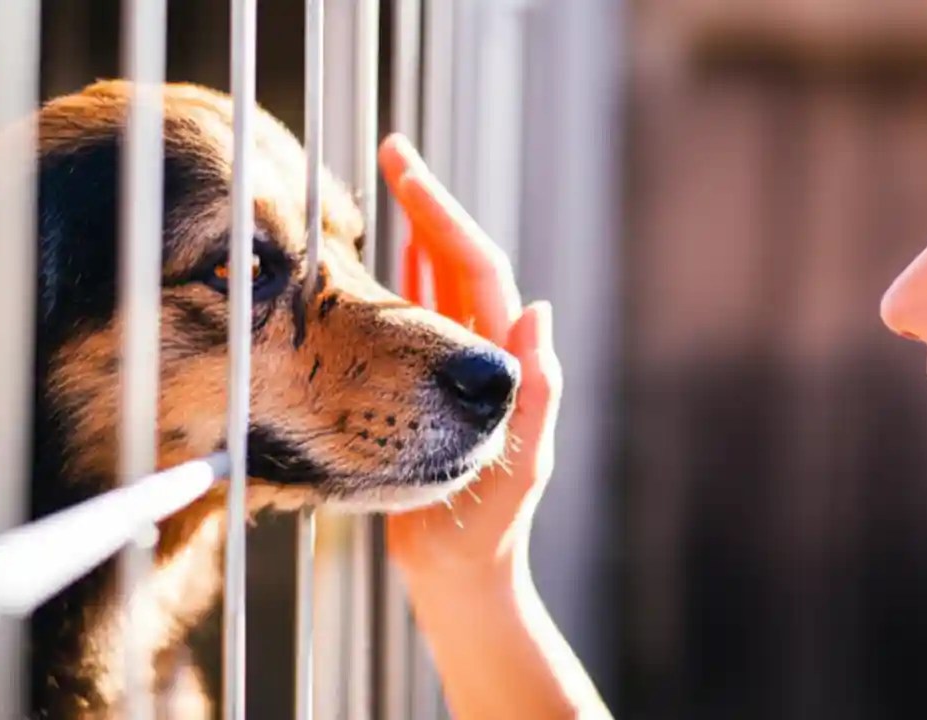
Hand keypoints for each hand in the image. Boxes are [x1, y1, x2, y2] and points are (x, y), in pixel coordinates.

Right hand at [378, 133, 562, 581]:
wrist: (461, 575)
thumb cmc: (492, 531)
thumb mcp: (520, 466)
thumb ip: (537, 396)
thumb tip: (538, 310)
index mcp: (506, 361)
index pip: (475, 267)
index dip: (442, 214)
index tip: (403, 168)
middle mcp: (485, 354)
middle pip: (456, 259)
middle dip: (428, 203)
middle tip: (392, 150)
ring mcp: (457, 368)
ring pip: (437, 282)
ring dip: (417, 230)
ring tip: (388, 182)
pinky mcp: (431, 389)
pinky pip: (418, 319)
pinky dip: (405, 279)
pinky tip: (388, 255)